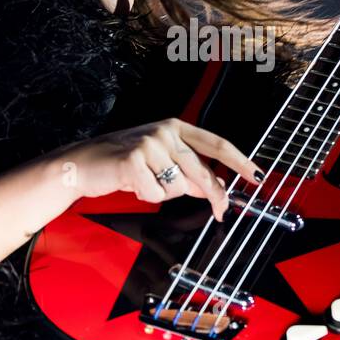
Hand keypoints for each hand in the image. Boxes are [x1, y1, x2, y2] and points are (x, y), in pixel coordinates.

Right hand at [62, 118, 262, 221]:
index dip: (239, 161)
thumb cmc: (123, 163)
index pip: (216, 144)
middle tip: (222, 212)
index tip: (257, 176)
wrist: (82, 163)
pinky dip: (145, 196)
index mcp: (176, 127)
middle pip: (202, 171)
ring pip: (177, 187)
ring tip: (143, 182)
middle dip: (215, 196)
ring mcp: (150, 143)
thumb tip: (218, 187)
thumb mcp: (161, 162)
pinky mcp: (134, 159)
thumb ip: (189, 172)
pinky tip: (131, 184)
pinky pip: (155, 193)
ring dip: (162, 193)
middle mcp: (165, 131)